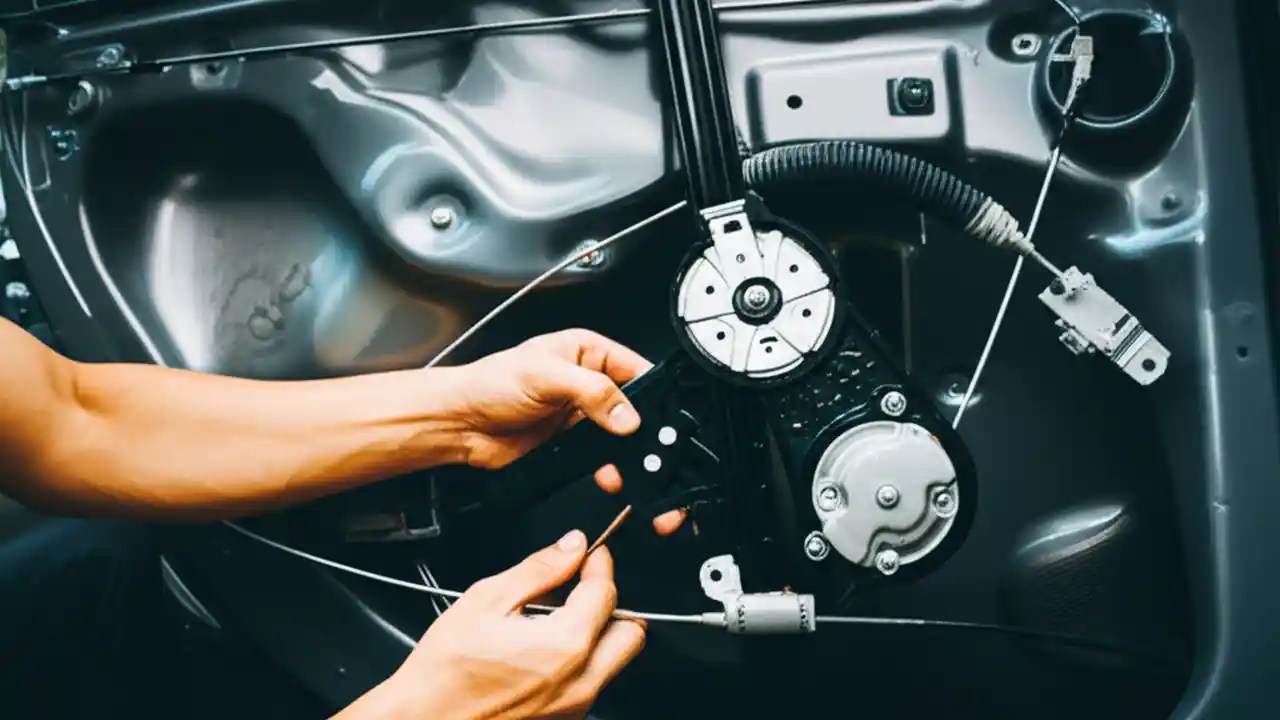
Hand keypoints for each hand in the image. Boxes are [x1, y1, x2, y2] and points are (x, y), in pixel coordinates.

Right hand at [336, 531, 643, 719]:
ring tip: (553, 622)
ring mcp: (576, 707)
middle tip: (584, 589)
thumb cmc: (444, 671)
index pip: (606, 592)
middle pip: (630, 633)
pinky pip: (591, 684)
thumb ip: (539, 569)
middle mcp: (582, 681)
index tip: (591, 555)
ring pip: (614, 661)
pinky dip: (580, 662)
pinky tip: (543, 652)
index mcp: (567, 644)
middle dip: (612, 605)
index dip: (599, 565)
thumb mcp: (487, 600)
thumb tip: (572, 546)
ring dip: (597, 635)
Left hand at [450, 329, 683, 534]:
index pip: (634, 366)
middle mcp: (587, 380)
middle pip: (632, 403)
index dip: (652, 389)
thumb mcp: (547, 376)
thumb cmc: (489, 384)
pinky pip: (601, 455)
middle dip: (642, 425)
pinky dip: (609, 466)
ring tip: (632, 462)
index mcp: (586, 350)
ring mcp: (580, 412)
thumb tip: (628, 415)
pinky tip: (609, 472)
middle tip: (650, 443)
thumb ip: (593, 392)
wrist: (460, 423)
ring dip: (628, 450)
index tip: (661, 413)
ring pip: (620, 433)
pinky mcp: (570, 441)